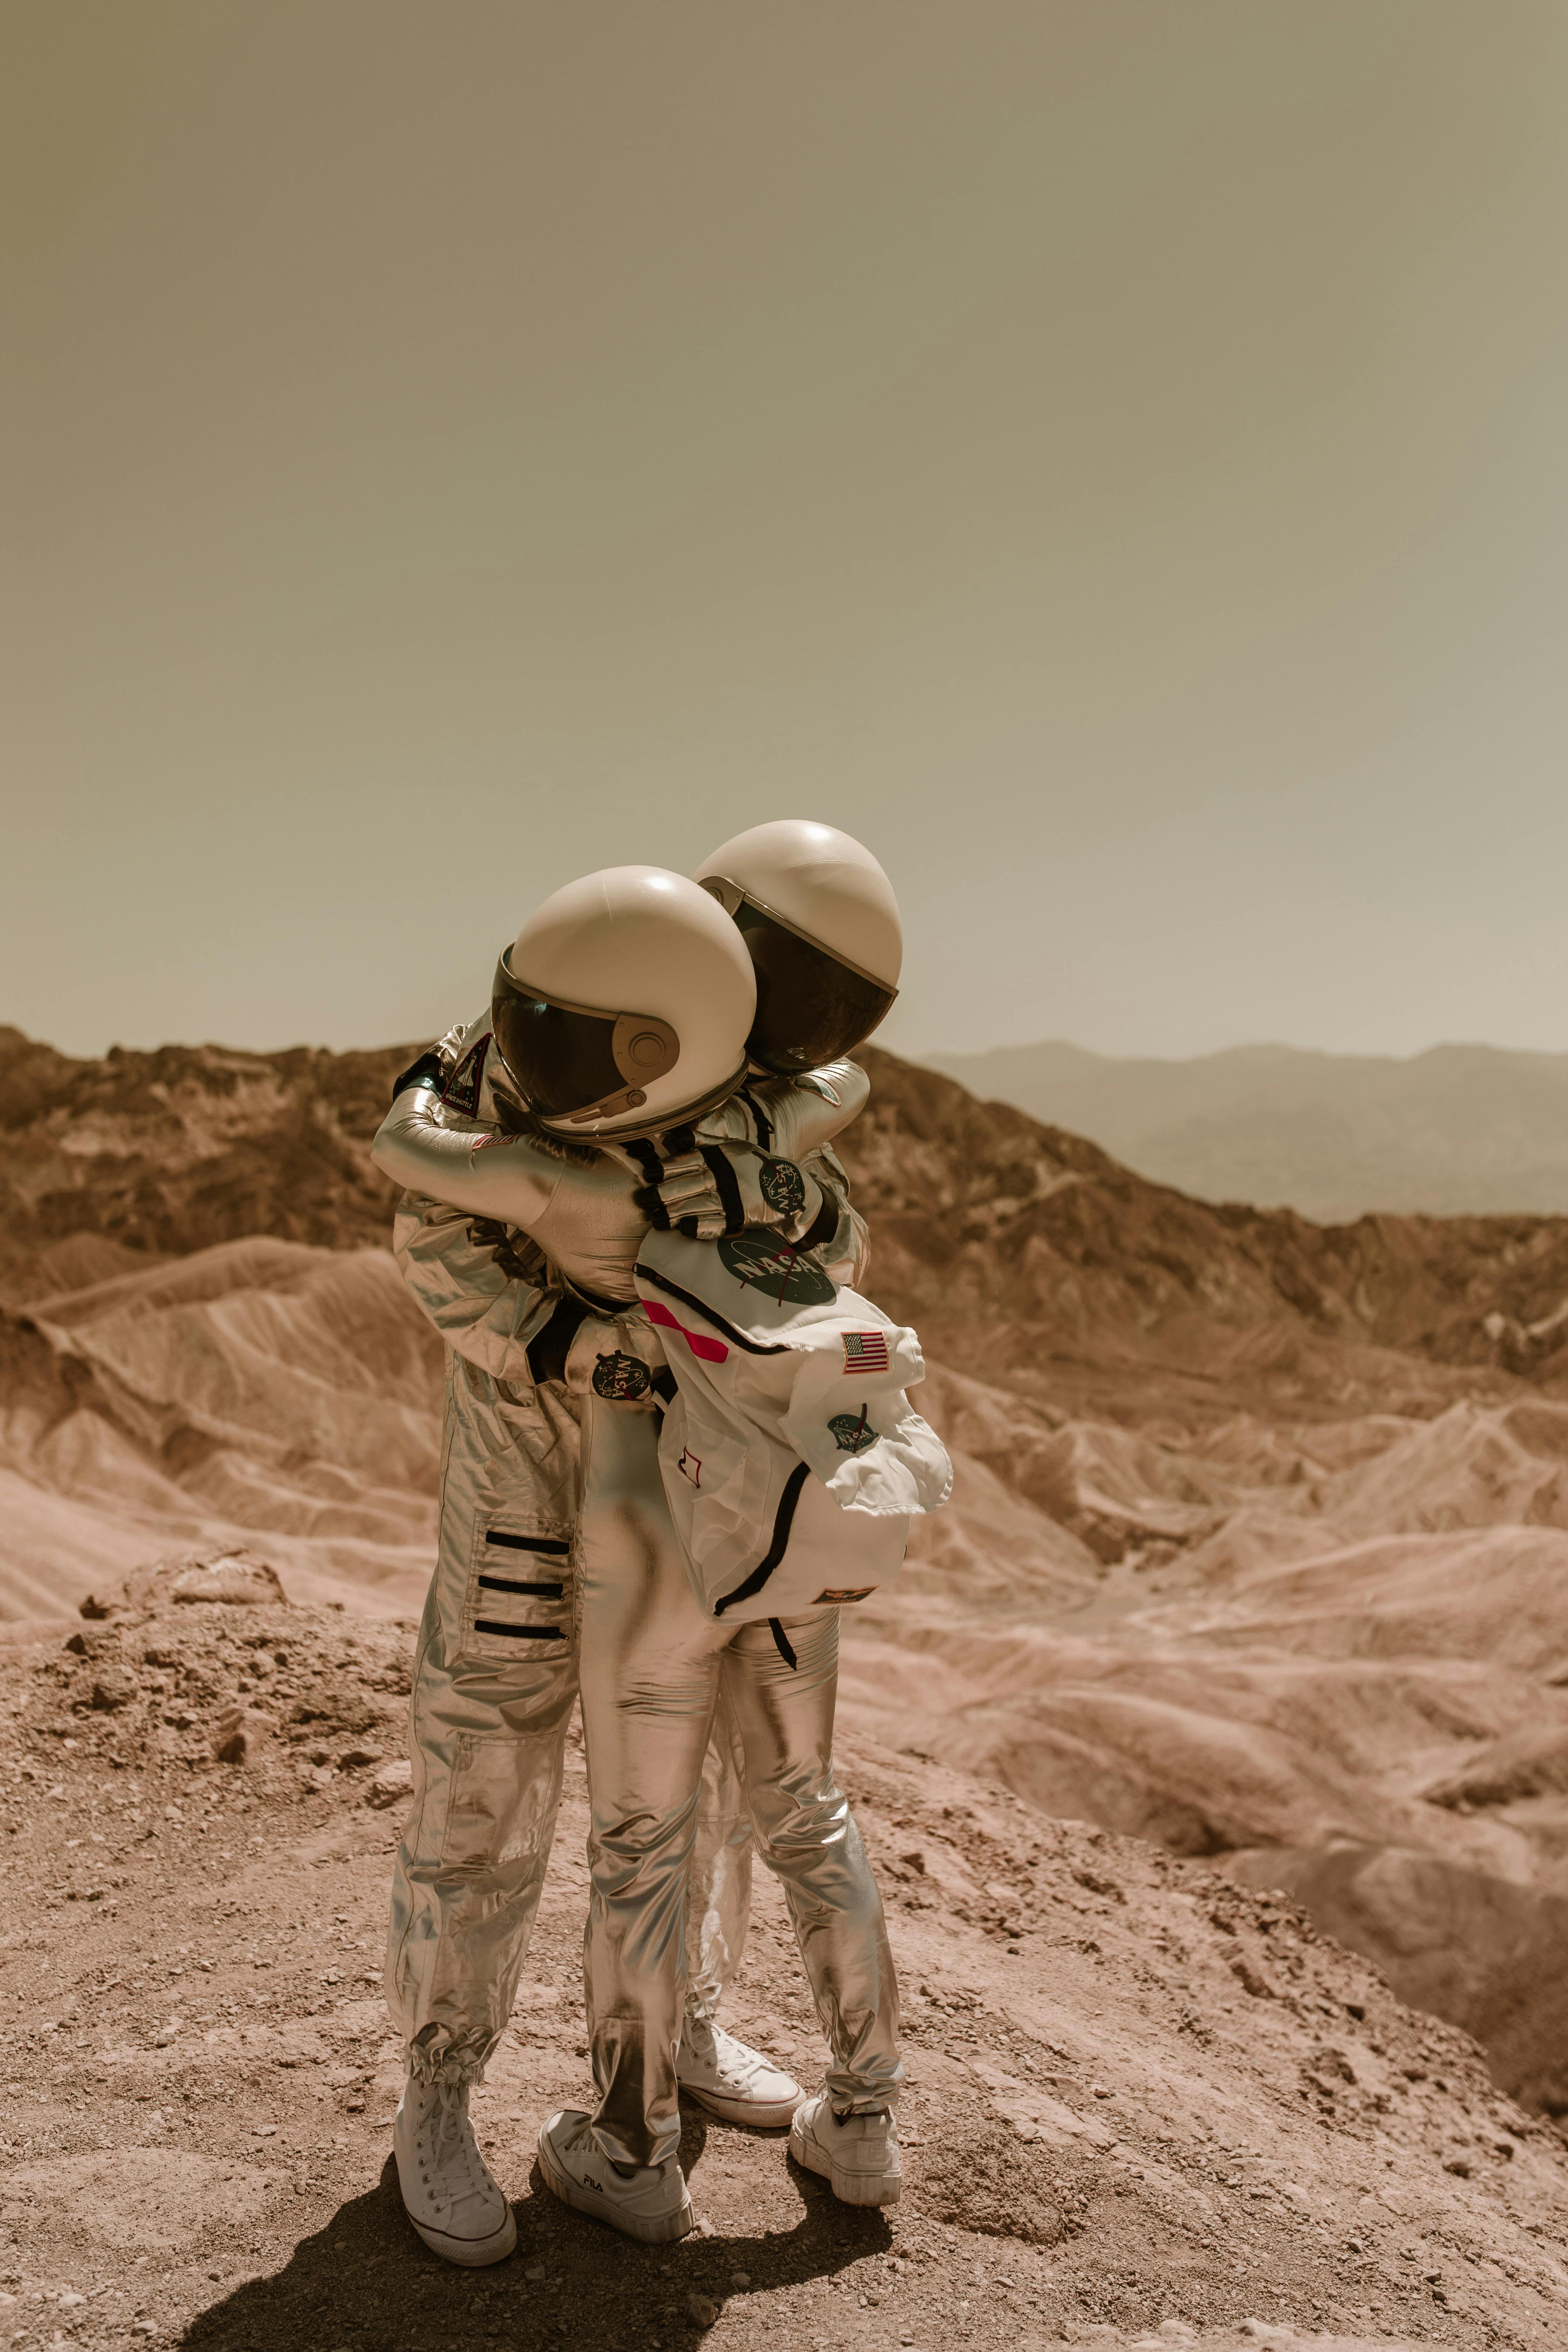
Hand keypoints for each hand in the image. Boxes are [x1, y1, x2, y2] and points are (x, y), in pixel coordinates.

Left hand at [637, 1141, 824, 1240]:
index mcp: (720, 1157)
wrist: (790, 1187)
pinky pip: (718, 1224)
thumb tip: (674, 1135)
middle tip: (643, 1200)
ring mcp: (734, 1198)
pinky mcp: (742, 1218)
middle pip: (689, 1185)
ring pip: (699, 1206)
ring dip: (675, 1214)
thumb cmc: (755, 1166)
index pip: (688, 1161)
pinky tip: (684, 1230)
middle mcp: (725, 1177)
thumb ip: (703, 1141)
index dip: (667, 1168)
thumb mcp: (733, 1147)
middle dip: (664, 1193)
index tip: (648, 1174)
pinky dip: (701, 1227)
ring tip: (656, 1220)